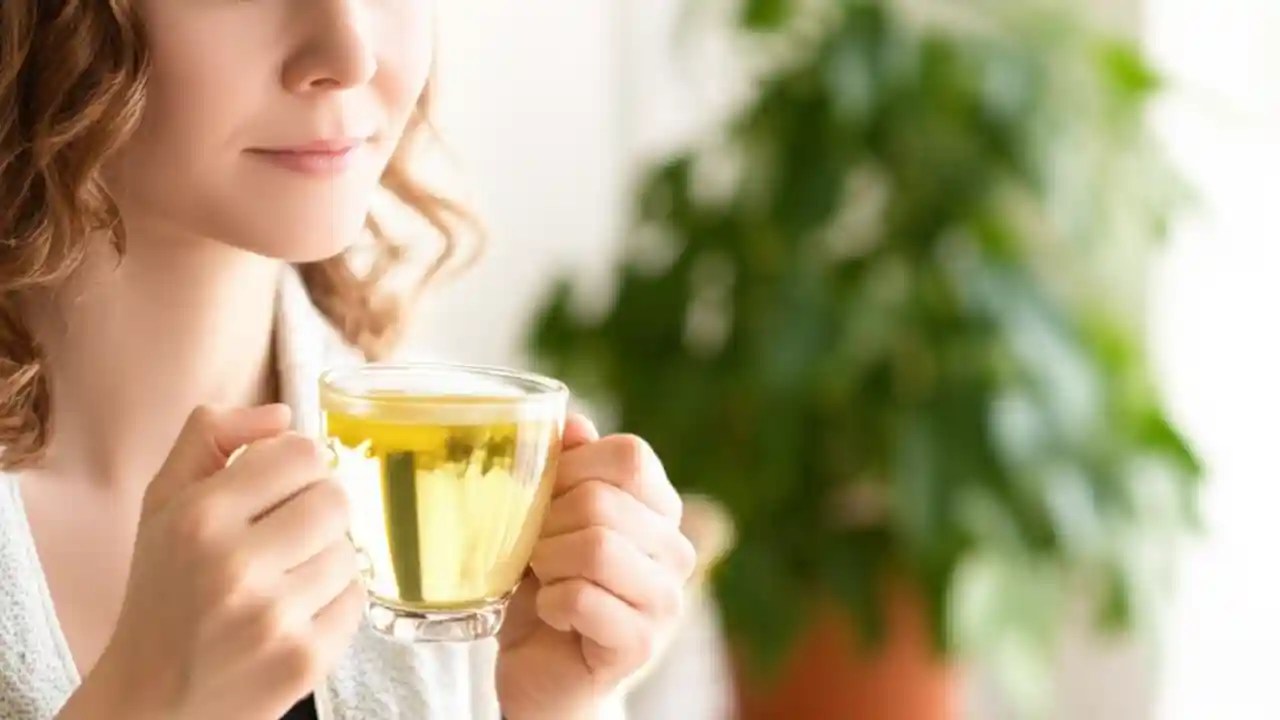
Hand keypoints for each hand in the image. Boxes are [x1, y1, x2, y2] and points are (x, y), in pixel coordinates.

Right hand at [75, 405, 363, 719]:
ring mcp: (274, 616)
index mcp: (199, 517)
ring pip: (350, 551)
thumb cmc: (162, 595)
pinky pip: (356, 599)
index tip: (280, 489)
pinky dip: (332, 604)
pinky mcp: (305, 658)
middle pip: (335, 499)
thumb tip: (283, 414)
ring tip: (280, 583)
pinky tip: (292, 615)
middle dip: (315, 514)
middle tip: (283, 538)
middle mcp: (236, 565)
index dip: (299, 467)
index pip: (303, 453)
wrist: (150, 703)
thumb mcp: (163, 505)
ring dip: (323, 562)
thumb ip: (211, 438)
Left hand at [496, 415, 697, 719]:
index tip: (546, 498)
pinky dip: (551, 604)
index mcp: (659, 508)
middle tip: (533, 549)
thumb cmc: (544, 587)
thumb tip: (573, 421)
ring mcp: (666, 599)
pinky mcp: (642, 643)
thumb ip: (563, 467)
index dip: (571, 468)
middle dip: (545, 523)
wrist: (542, 671)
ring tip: (543, 579)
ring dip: (547, 562)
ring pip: (596, 547)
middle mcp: (675, 549)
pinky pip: (584, 599)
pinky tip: (554, 614)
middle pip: (601, 501)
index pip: (629, 455)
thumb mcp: (545, 517)